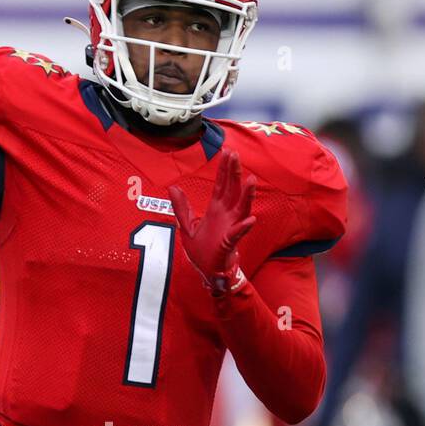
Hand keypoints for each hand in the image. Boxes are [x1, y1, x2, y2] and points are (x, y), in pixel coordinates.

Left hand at [169, 150, 256, 295]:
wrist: (208, 273)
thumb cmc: (202, 251)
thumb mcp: (186, 228)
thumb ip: (181, 208)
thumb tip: (173, 188)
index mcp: (215, 210)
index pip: (221, 185)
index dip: (224, 169)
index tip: (228, 152)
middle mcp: (226, 216)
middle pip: (232, 190)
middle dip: (234, 173)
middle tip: (235, 155)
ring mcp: (230, 228)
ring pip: (241, 208)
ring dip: (247, 195)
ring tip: (251, 181)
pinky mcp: (229, 244)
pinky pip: (238, 235)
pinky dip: (244, 228)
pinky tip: (250, 220)